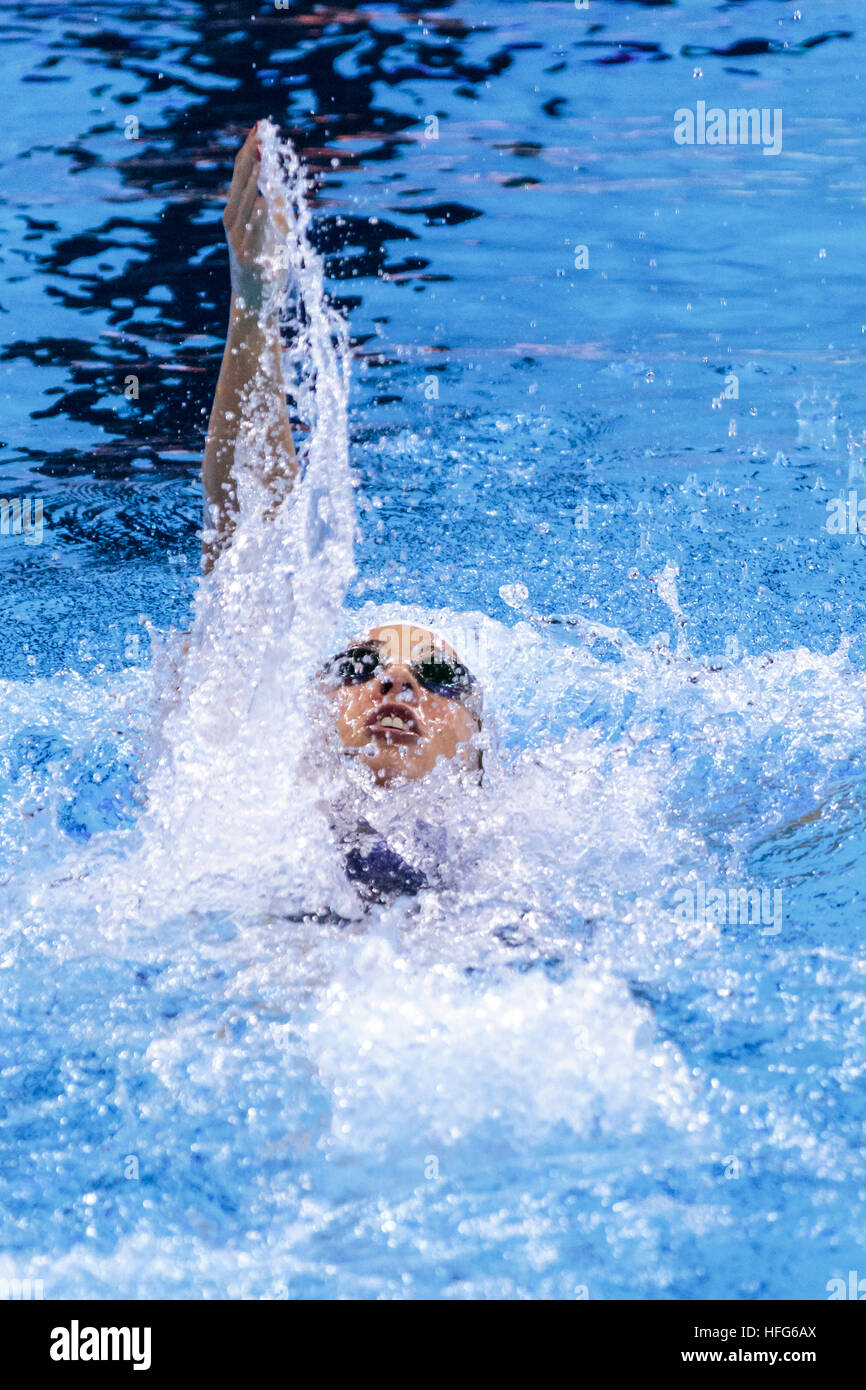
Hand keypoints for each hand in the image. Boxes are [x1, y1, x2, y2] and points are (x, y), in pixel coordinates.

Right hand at [222, 123, 281, 313]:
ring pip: (244, 203)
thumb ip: (275, 211)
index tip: (261, 126)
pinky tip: (262, 201)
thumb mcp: (272, 233)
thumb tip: (279, 187)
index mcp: (237, 210)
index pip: (242, 171)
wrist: (252, 305)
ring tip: (260, 158)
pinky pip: (252, 233)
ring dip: (252, 180)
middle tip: (261, 132)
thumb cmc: (264, 268)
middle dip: (251, 155)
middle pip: (240, 179)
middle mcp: (232, 220)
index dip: (251, 148)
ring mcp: (237, 238)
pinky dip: (257, 217)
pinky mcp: (246, 257)